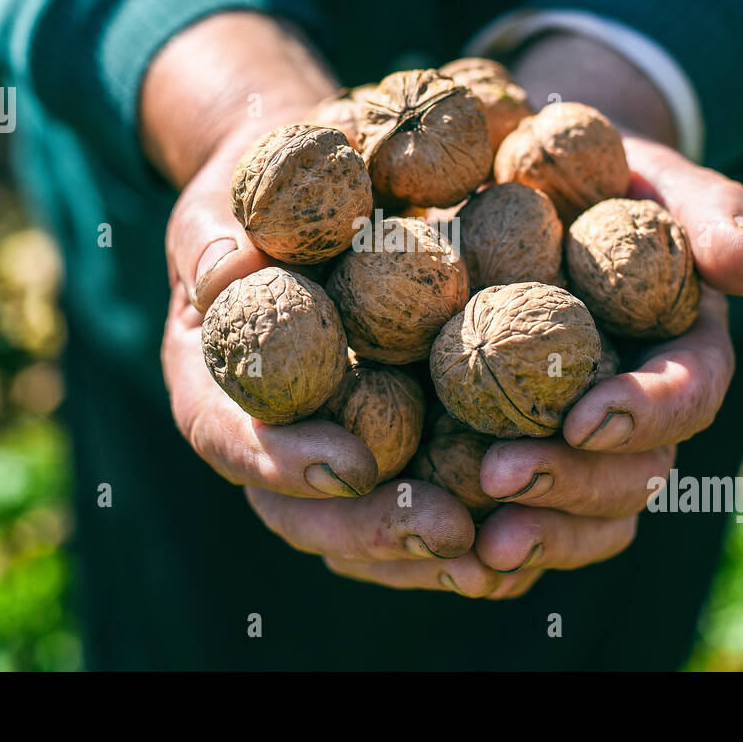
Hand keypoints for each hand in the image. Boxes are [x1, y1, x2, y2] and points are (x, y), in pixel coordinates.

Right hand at [146, 12, 500, 594]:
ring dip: (429, 553)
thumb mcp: (228, 196)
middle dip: (374, 528)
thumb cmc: (260, 188)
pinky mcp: (391, 443)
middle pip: (302, 509)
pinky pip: (420, 500)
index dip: (281, 460)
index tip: (350, 464)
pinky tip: (529, 534)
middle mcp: (268, 432)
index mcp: (213, 380)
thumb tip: (224, 271)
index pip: (229, 435)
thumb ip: (217, 234)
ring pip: (364, 528)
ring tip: (501, 556)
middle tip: (448, 530)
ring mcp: (328, 446)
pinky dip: (469, 527)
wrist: (311, 186)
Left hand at [469, 33, 742, 577]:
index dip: (645, 414)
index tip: (584, 419)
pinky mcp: (525, 450)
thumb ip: (713, 211)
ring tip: (483, 543)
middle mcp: (640, 410)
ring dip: (541, 529)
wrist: (535, 188)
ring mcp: (583, 439)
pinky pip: (528, 514)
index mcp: (683, 351)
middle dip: (575, 484)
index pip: (688, 394)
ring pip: (587, 513)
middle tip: (501, 478)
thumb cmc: (607, 178)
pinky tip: (454, 550)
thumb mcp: (660, 178)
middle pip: (633, 475)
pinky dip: (495, 540)